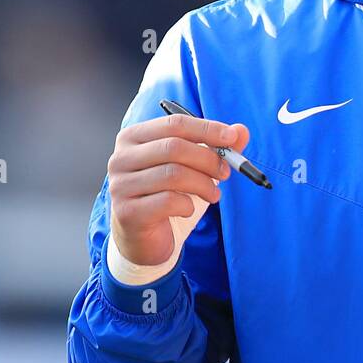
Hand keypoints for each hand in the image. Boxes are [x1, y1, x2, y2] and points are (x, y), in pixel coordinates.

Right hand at [107, 113, 248, 266]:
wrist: (144, 238)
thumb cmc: (167, 195)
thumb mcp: (193, 167)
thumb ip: (215, 147)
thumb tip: (240, 131)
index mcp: (134, 137)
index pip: (174, 123)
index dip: (207, 129)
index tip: (231, 138)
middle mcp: (121, 158)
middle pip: (174, 147)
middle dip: (208, 159)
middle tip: (225, 172)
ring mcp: (121, 185)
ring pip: (173, 175)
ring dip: (203, 185)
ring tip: (213, 194)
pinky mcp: (127, 211)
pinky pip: (168, 201)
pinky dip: (188, 205)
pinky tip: (188, 209)